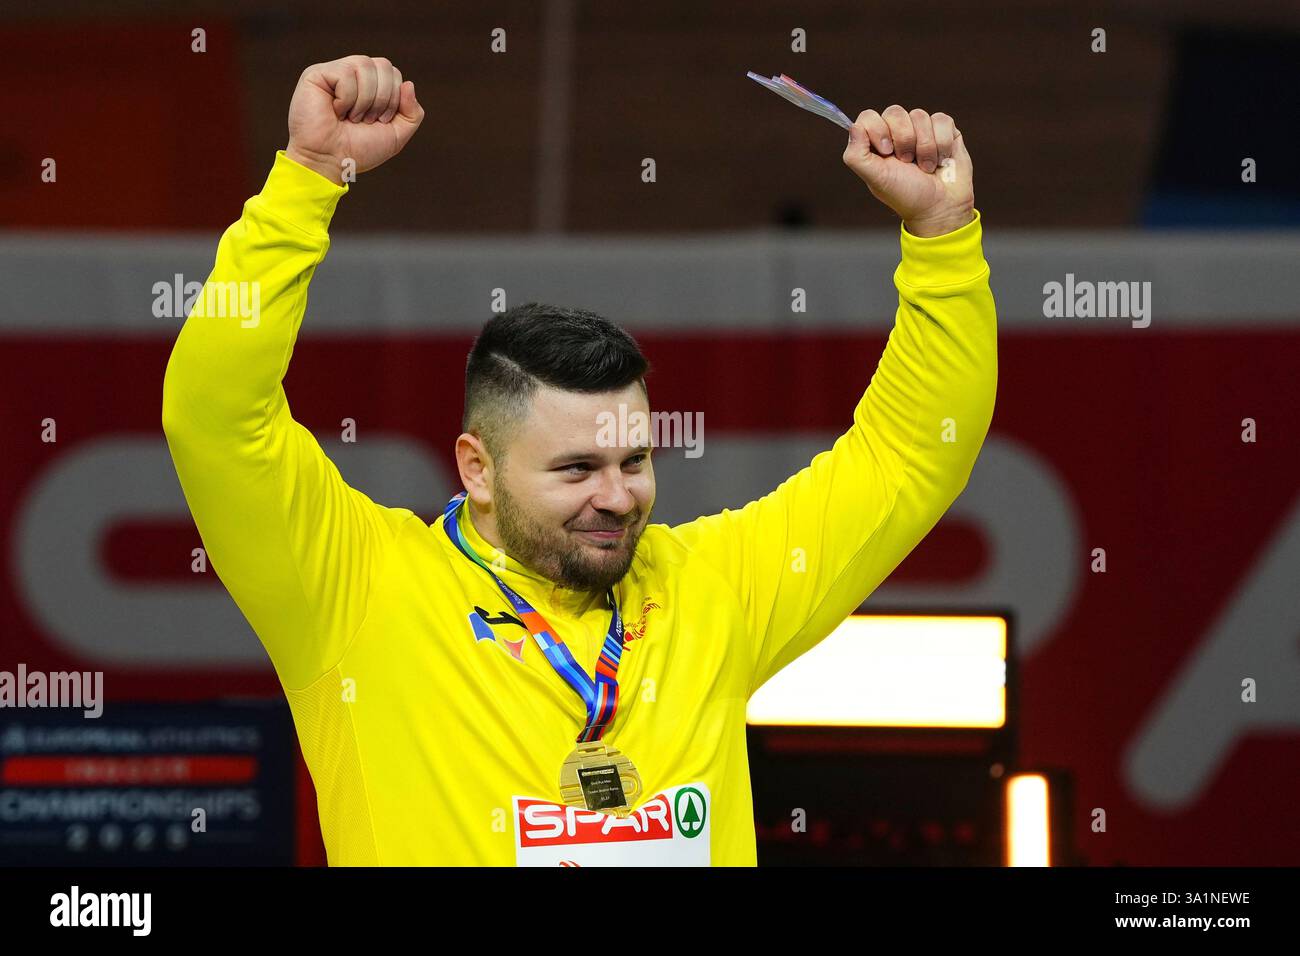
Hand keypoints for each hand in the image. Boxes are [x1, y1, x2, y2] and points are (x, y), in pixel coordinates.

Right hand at [285, 55, 424, 185]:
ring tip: (351, 118)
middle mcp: (354, 73)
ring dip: (364, 100)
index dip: (395, 98)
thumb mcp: (396, 135)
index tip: (381, 121)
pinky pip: (345, 73)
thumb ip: (412, 113)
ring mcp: (335, 71)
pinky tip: (335, 112)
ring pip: (365, 65)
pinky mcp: (317, 73)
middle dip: (382, 98)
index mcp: (371, 84)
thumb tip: (409, 84)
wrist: (330, 162)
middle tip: (366, 120)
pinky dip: (346, 99)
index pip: (394, 73)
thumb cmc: (359, 150)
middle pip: (384, 65)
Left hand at [841, 106, 973, 236]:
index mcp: (876, 143)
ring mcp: (921, 129)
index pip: (868, 116)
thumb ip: (857, 155)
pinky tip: (940, 160)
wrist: (940, 207)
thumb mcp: (876, 179)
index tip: (886, 152)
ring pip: (919, 116)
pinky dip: (942, 143)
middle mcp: (896, 133)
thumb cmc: (906, 195)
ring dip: (924, 147)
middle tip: (907, 162)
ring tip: (926, 167)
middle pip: (894, 112)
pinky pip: (941, 120)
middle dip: (903, 140)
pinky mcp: (944, 130)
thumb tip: (853, 126)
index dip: (877, 130)